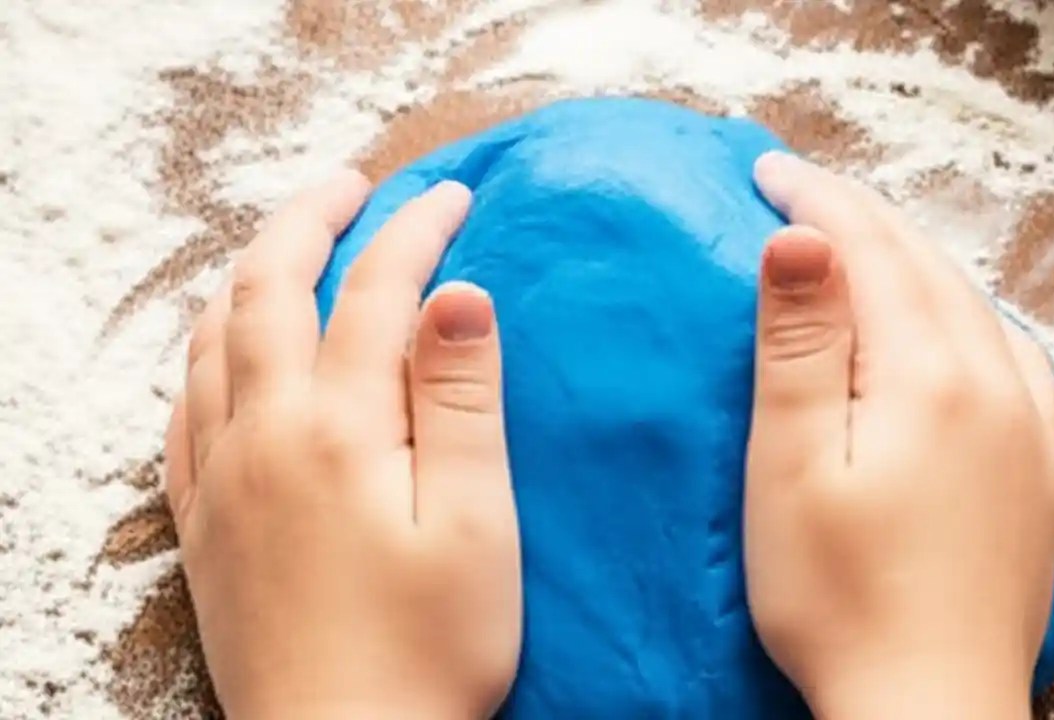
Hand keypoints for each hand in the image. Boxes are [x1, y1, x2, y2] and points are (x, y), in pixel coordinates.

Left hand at [164, 171, 521, 719]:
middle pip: (268, 288)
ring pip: (211, 338)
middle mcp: (264, 435)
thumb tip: (456, 293)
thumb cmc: (428, 649)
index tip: (455, 195)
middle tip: (354, 184)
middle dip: (310, 218)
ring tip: (288, 245)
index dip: (416, 228)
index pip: (376, 289)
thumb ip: (462, 400)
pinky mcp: (201, 524)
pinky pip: (181, 410)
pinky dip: (203, 352)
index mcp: (340, 428)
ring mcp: (220, 479)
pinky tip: (223, 353)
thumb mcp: (474, 523)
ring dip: (250, 272)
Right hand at [743, 153, 1053, 719]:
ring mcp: (1028, 427)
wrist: (928, 708)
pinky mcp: (1038, 468)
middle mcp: (995, 384)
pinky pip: (1009, 354)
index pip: (870, 251)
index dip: (816, 201)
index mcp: (929, 375)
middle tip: (799, 186)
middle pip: (924, 265)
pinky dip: (964, 313)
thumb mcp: (793, 467)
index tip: (766, 171)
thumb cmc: (839, 599)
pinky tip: (950, 323)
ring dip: (910, 258)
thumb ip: (800, 346)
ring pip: (969, 303)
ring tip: (859, 239)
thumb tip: (803, 237)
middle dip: (858, 216)